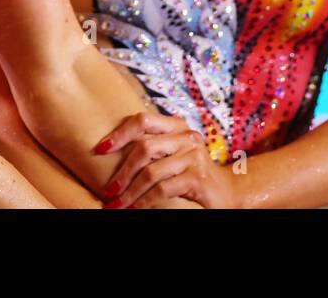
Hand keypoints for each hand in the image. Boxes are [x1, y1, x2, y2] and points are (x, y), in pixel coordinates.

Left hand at [94, 110, 240, 208]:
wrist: (226, 192)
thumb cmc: (191, 173)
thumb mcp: (172, 153)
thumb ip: (152, 147)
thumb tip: (110, 152)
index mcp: (177, 126)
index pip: (143, 120)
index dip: (119, 133)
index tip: (101, 149)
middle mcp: (187, 136)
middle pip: (144, 147)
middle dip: (122, 171)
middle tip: (109, 190)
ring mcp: (194, 156)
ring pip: (151, 172)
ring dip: (130, 192)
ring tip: (117, 204)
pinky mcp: (198, 178)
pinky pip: (162, 189)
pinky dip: (144, 202)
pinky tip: (135, 208)